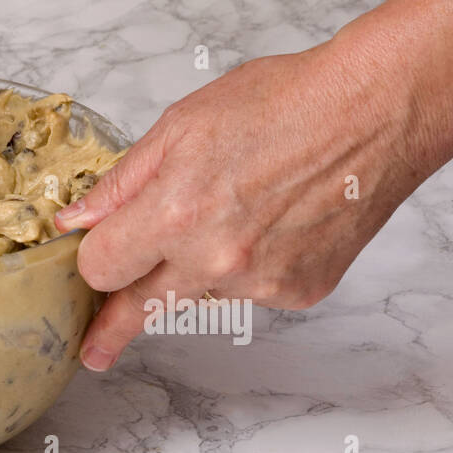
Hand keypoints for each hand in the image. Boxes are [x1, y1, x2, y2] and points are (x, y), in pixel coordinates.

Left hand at [56, 40, 431, 369]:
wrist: (374, 113)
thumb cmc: (282, 102)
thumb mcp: (180, 125)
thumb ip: (122, 181)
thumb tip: (78, 219)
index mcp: (175, 213)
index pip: (102, 268)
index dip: (91, 259)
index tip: (86, 266)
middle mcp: (214, 260)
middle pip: (141, 306)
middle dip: (114, 323)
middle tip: (94, 350)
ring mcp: (260, 282)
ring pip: (199, 292)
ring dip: (196, 269)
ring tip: (235, 207)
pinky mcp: (298, 292)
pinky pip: (250, 290)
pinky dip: (248, 265)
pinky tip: (272, 220)